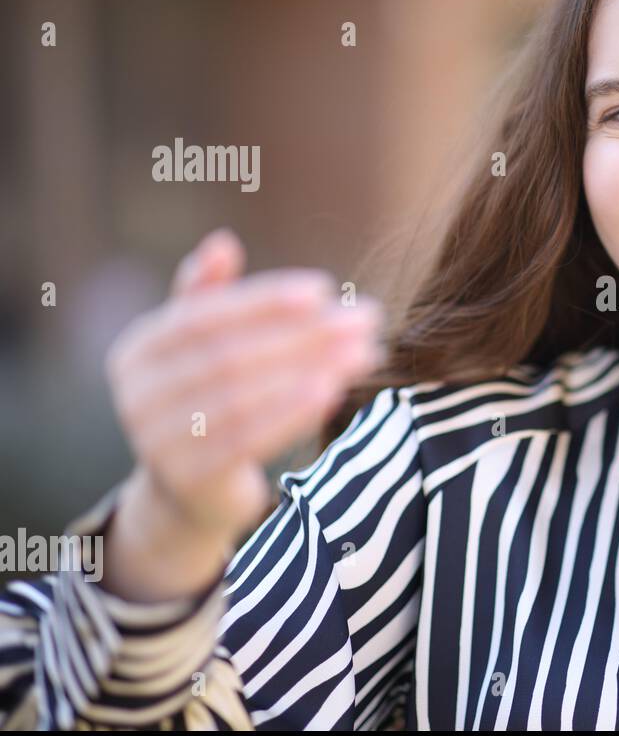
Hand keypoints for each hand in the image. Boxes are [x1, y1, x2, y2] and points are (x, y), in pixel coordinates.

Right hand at [102, 228, 384, 597]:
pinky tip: (335, 392)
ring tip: (365, 353)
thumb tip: (222, 242)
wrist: (189, 493)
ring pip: (244, 397)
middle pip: (232, 355)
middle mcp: (136, 394)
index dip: (265, 301)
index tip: (324, 289)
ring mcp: (156, 440)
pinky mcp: (189, 478)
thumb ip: (207, 295)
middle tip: (366, 319)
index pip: (207, 316)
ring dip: (311, 370)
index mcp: (139, 349)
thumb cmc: (205, 400)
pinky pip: (248, 439)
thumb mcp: (201, 346)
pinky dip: (293, 413)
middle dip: (305, 334)